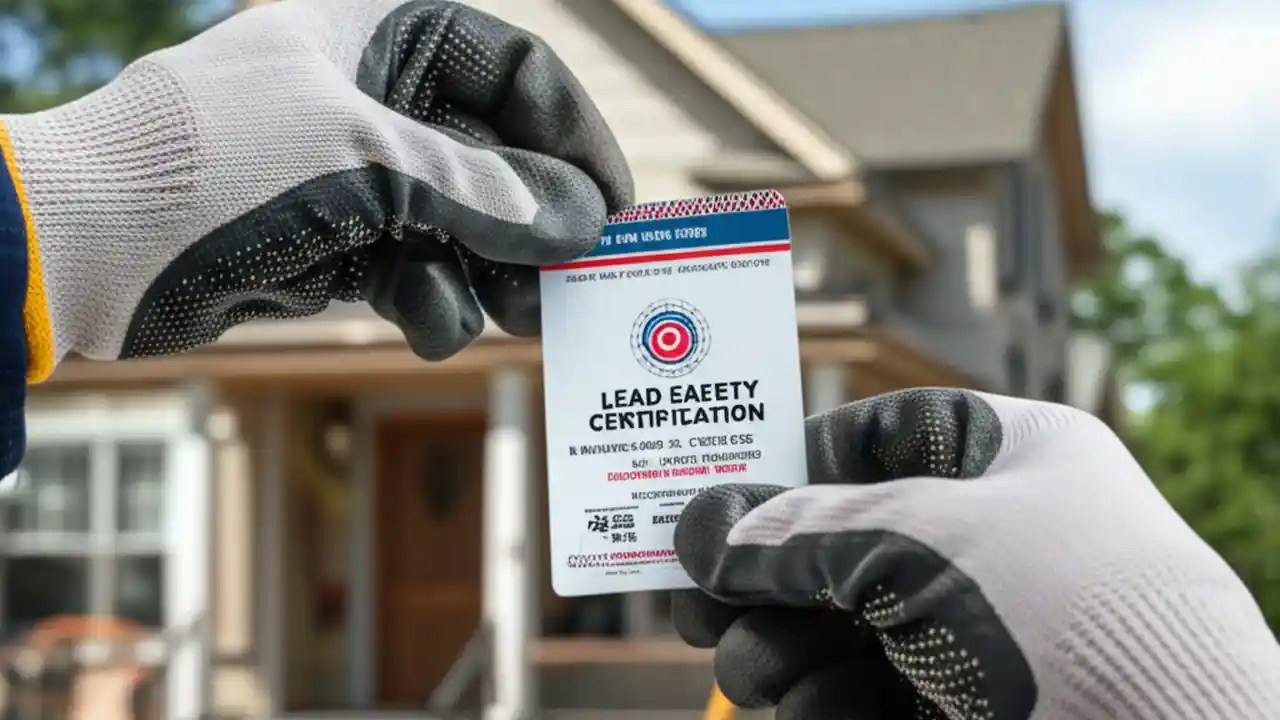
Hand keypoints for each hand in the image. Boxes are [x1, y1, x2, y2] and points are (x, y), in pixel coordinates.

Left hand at [4, 0, 630, 374]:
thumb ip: (484, 191)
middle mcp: (381, 96)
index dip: (573, 139)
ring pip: (465, 224)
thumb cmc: (217, 161)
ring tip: (518, 319)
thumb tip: (580, 221)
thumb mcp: (368, 161)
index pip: (518, 72)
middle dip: (537, 225)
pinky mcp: (338, 240)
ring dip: (494, 274)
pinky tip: (432, 328)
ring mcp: (359, 171)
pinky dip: (432, 302)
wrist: (87, 241)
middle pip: (501, 157)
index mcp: (387, 32)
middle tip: (576, 286)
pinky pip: (417, 270)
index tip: (614, 211)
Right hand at [672, 389, 1279, 718]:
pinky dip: (820, 705)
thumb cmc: (1066, 609)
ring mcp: (976, 628)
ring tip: (753, 672)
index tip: (712, 505)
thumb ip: (799, 528)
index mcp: (1003, 458)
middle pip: (837, 543)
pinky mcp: (961, 704)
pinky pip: (858, 691)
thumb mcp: (920, 540)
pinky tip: (807, 714)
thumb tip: (699, 528)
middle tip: (694, 606)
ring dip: (778, 649)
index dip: (786, 469)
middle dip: (763, 577)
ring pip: (837, 626)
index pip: (870, 439)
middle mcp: (987, 537)